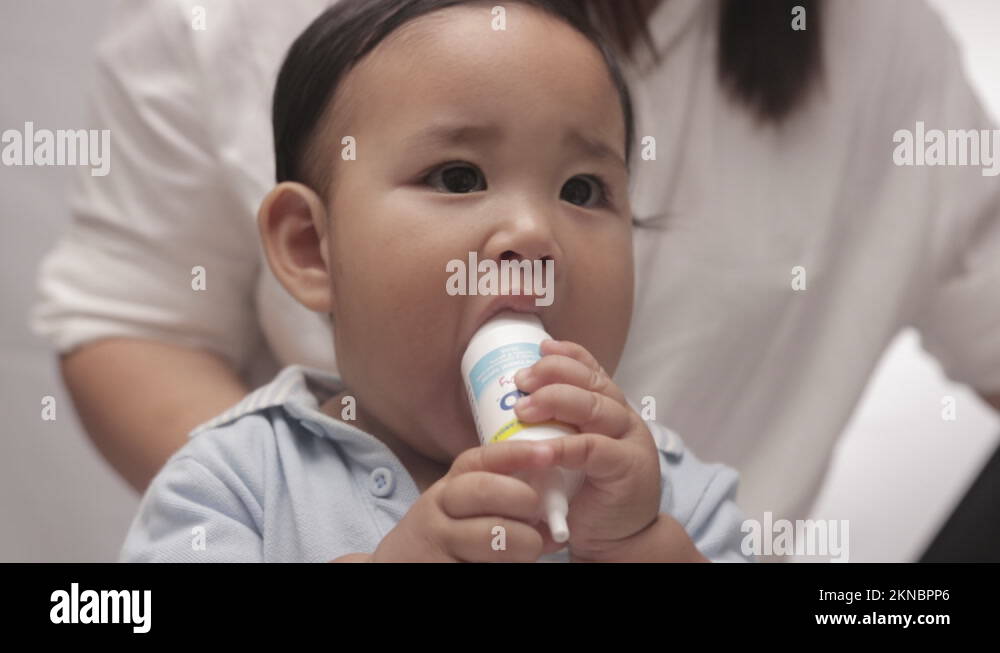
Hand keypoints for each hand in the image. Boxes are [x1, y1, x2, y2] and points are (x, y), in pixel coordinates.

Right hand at [370, 440, 567, 561]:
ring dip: (525, 544)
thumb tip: (555, 514)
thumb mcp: (457, 507)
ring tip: (530, 551)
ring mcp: (440, 543)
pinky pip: (485, 566)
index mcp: (449, 485)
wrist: (396, 567)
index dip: (516, 453)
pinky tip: (509, 566)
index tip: (547, 452)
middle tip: (539, 517)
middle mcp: (439, 509)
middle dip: (522, 498)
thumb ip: (499, 499)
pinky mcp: (445, 569)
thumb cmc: (443, 535)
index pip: (481, 460)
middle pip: (484, 490)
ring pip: (491, 536)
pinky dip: (508, 567)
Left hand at [512, 339, 671, 560]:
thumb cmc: (588, 497)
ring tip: (522, 408)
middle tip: (520, 380)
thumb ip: (556, 429)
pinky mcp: (628, 468)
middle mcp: (624, 419)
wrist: (618, 541)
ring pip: (595, 407)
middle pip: (592, 383)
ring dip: (555, 401)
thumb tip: (512, 406)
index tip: (540, 348)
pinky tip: (540, 448)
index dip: (567, 355)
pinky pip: (593, 449)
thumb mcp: (571, 454)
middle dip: (553, 374)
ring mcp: (630, 441)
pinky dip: (564, 446)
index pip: (592, 372)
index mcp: (611, 410)